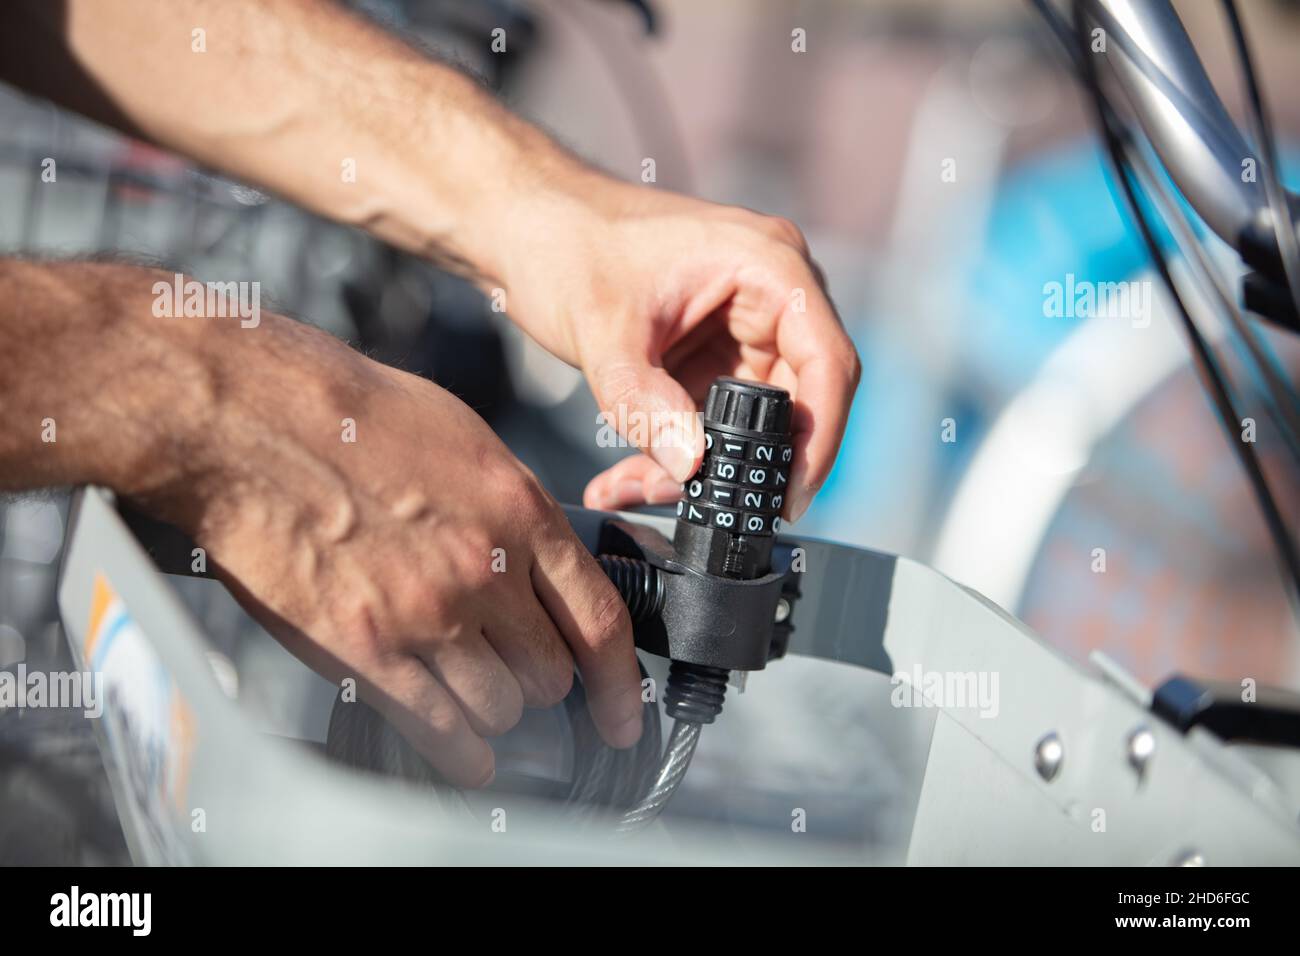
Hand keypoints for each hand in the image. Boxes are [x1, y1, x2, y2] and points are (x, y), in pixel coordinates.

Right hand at [140, 313, 643, 787]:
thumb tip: (541, 562)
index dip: (620, 679)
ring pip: (500, 708)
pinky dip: (459, 751)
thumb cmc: (350, 418)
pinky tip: (464, 752)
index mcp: (519, 511)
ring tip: (472, 690)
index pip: (600, 618)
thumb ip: (513, 511)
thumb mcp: (465, 443)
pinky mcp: (365, 650)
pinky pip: (438, 729)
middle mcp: (483, 569)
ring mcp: (425, 614)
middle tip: (519, 674)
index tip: (622, 711)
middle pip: (550, 673)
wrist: (251, 422)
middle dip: (542, 682)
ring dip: (494, 709)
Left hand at [497, 180, 860, 520]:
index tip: (788, 494)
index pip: (827, 363)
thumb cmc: (565, 244)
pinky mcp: (710, 350)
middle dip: (741, 462)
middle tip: (691, 500)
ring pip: (747, 422)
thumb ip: (644, 402)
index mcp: (768, 265)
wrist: (520, 224)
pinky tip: (627, 477)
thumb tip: (690, 464)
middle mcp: (769, 293)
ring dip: (697, 465)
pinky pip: (710, 417)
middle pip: (792, 401)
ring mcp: (741, 324)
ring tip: (634, 487)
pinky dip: (675, 450)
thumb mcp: (603, 332)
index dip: (819, 437)